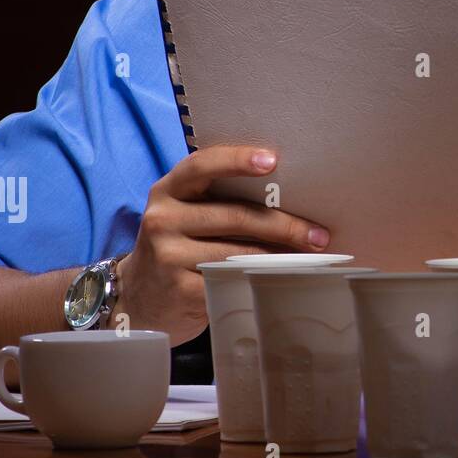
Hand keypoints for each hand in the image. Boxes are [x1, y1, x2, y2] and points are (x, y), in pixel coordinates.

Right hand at [112, 145, 329, 344]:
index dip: (237, 160)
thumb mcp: (185, 214)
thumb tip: (288, 195)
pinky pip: (230, 280)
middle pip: (236, 215)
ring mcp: (168, 256)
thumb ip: (218, 199)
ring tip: (311, 255)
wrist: (138, 297)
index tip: (273, 160)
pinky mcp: (179, 289)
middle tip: (319, 234)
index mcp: (168, 190)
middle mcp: (163, 219)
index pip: (202, 166)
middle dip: (284, 224)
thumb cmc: (177, 245)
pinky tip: (282, 277)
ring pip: (238, 251)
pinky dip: (261, 277)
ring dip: (280, 254)